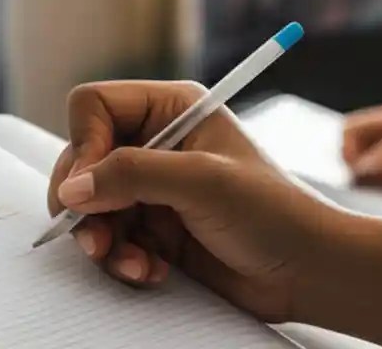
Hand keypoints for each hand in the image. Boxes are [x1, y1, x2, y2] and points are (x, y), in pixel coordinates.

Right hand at [47, 81, 348, 323]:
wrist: (310, 273)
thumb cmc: (276, 214)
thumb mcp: (202, 183)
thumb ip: (132, 175)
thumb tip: (72, 188)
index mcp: (170, 109)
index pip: (93, 107)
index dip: (84, 145)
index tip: (91, 187)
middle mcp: (154, 142)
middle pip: (81, 160)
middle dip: (85, 203)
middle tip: (95, 237)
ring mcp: (151, 187)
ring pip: (88, 204)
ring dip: (102, 238)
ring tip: (130, 261)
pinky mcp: (151, 226)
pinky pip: (108, 237)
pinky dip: (119, 258)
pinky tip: (149, 269)